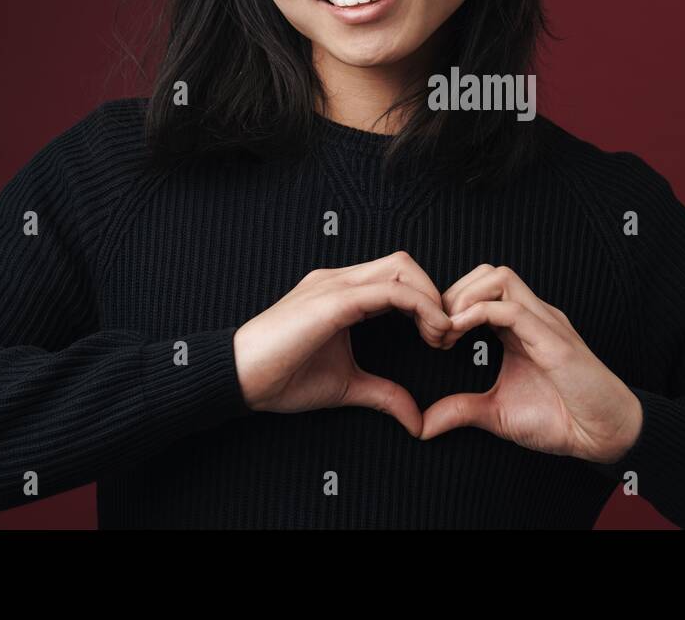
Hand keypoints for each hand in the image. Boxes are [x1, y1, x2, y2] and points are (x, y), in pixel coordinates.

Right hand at [232, 251, 451, 436]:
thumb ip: (383, 395)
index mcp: (342, 293)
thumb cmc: (281, 378)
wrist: (237, 380)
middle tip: (447, 335)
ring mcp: (334, 285)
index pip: (398, 277)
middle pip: (404, 264)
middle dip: (435, 294)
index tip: (442, 338)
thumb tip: (417, 420)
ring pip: (400, 269)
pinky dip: (419, 306)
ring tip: (442, 335)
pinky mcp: (331, 301)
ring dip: (432, 299)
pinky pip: (388, 291)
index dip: (427, 301)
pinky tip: (431, 332)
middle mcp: (339, 280)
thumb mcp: (346, 386)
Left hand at [420, 264, 642, 463]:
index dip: (451, 304)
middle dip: (454, 293)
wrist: (604, 434)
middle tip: (438, 331)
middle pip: (488, 272)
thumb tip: (423, 424)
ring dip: (465, 297)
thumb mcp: (497, 413)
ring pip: (500, 277)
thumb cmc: (560, 419)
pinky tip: (460, 333)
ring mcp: (545, 323)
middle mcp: (533, 316)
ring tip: (449, 331)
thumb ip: (462, 410)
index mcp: (520, 327)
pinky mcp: (553, 340)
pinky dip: (479, 313)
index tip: (434, 338)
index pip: (482, 288)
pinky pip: (512, 309)